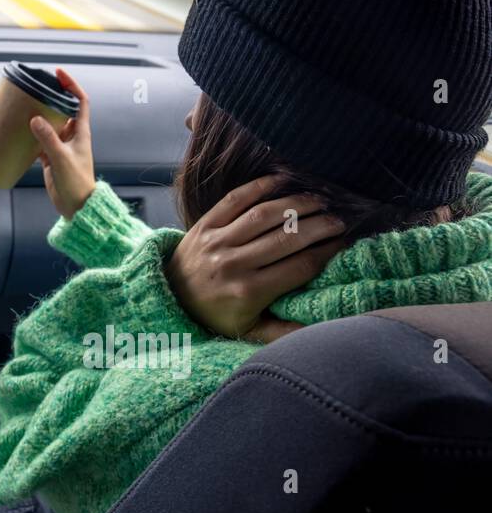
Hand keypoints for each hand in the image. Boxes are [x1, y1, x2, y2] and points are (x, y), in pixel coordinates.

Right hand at [30, 68, 94, 220]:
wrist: (77, 207)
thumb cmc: (76, 184)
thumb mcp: (61, 159)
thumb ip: (48, 139)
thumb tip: (35, 119)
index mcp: (81, 132)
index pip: (80, 101)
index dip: (71, 85)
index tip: (59, 74)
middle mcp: (72, 136)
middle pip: (63, 109)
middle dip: (51, 97)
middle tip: (36, 87)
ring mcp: (61, 146)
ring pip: (50, 124)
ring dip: (40, 115)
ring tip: (25, 105)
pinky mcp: (51, 157)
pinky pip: (40, 139)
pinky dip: (31, 134)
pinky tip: (20, 131)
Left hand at [165, 176, 345, 339]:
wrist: (169, 297)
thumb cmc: (216, 315)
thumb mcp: (248, 331)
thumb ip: (283, 330)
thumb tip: (322, 327)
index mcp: (249, 292)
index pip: (299, 267)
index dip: (326, 252)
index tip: (345, 242)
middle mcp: (233, 264)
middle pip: (287, 238)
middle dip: (319, 226)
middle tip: (339, 219)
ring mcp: (217, 241)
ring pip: (263, 215)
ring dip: (295, 203)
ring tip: (319, 200)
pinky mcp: (204, 224)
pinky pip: (234, 200)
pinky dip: (258, 187)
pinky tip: (282, 181)